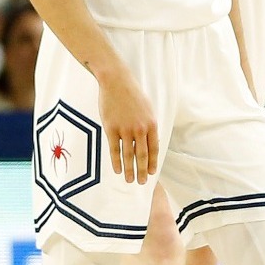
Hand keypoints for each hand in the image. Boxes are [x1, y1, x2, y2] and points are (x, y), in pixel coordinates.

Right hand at [96, 68, 159, 182]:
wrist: (116, 82)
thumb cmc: (132, 94)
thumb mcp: (147, 108)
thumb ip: (149, 125)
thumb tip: (150, 141)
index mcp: (151, 124)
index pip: (154, 148)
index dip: (152, 162)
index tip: (151, 173)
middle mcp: (140, 128)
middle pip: (142, 155)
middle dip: (142, 171)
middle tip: (141, 182)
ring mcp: (125, 129)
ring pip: (128, 155)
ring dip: (129, 170)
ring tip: (129, 180)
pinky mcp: (111, 128)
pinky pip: (114, 149)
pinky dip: (116, 161)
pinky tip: (117, 170)